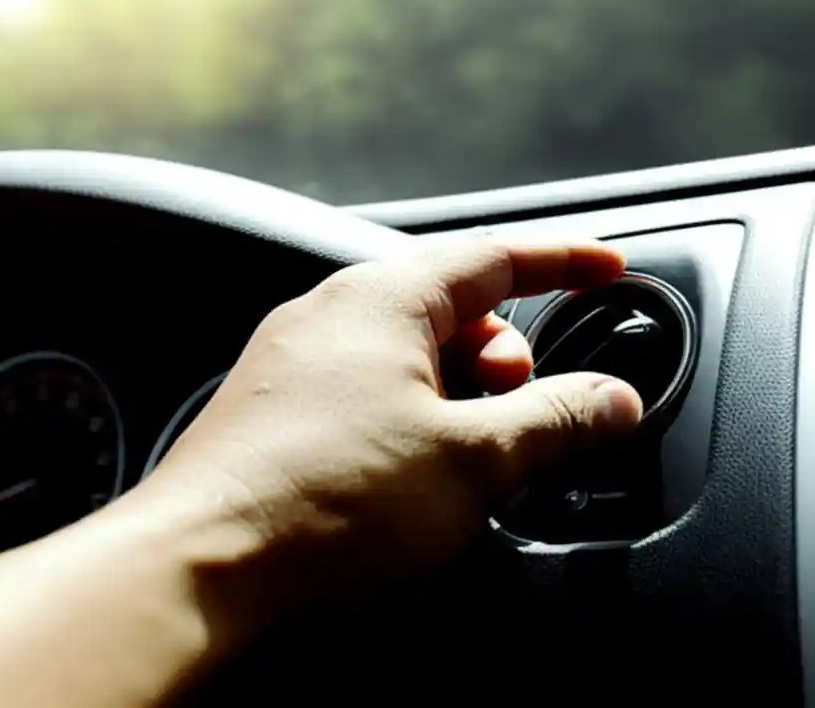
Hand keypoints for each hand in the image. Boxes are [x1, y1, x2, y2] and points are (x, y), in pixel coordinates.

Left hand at [124, 239, 642, 647]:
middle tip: (526, 411)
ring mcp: (295, 357)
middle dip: (506, 350)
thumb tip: (614, 398)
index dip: (565, 261)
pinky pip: (362, 384)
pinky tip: (410, 469)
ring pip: (404, 349)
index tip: (611, 270)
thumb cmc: (327, 500)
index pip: (496, 253)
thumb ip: (555, 421)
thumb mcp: (471, 460)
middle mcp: (332, 310)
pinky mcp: (273, 405)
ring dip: (456, 388)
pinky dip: (408, 410)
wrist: (200, 562)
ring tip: (468, 452)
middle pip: (450, 304)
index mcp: (384, 296)